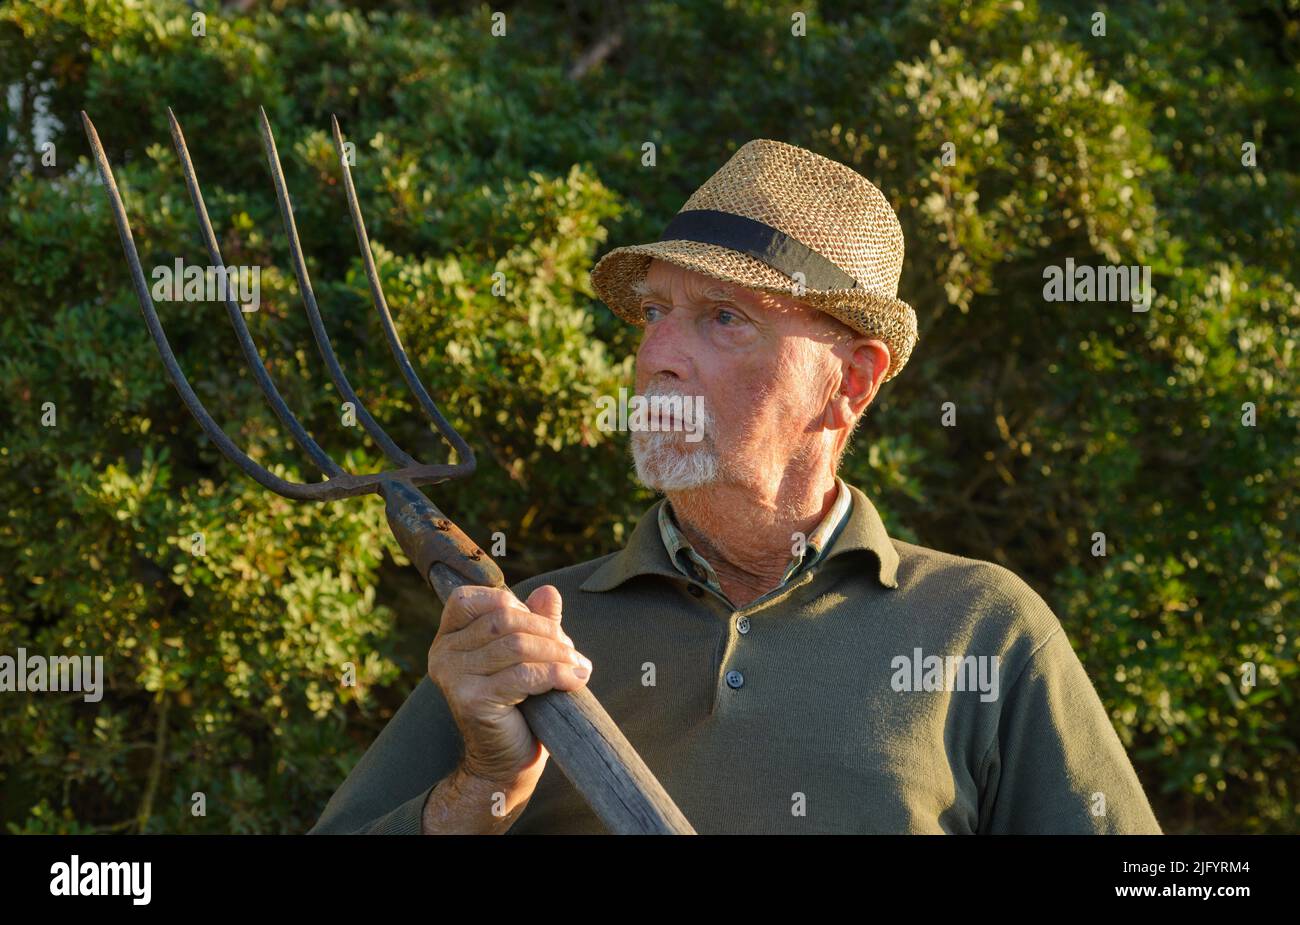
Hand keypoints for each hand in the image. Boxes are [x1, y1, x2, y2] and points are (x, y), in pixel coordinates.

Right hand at [427, 584, 591, 795]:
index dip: (513, 604)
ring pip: (517, 645)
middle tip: (571, 650)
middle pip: (504, 619)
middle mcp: (442, 653)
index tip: (543, 628)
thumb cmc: (518, 706)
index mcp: (448, 637)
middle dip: (546, 631)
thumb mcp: (526, 656)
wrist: (505, 762)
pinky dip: (556, 674)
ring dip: (557, 653)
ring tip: (578, 665)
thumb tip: (548, 592)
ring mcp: (452, 676)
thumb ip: (534, 622)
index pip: (473, 598)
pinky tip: (575, 681)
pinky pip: (523, 675)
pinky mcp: (471, 700)